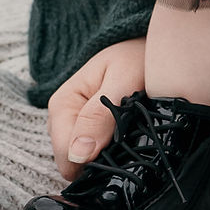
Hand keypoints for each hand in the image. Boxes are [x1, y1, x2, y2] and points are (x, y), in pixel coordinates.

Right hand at [46, 37, 145, 177]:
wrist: (148, 46)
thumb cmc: (137, 57)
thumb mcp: (124, 79)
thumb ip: (101, 114)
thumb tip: (78, 154)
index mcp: (62, 104)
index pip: (66, 156)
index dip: (93, 162)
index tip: (122, 151)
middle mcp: (62, 118)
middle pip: (73, 162)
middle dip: (100, 159)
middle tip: (131, 139)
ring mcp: (74, 126)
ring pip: (83, 161)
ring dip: (106, 156)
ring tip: (132, 135)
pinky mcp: (88, 131)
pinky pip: (93, 155)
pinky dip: (110, 152)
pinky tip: (127, 139)